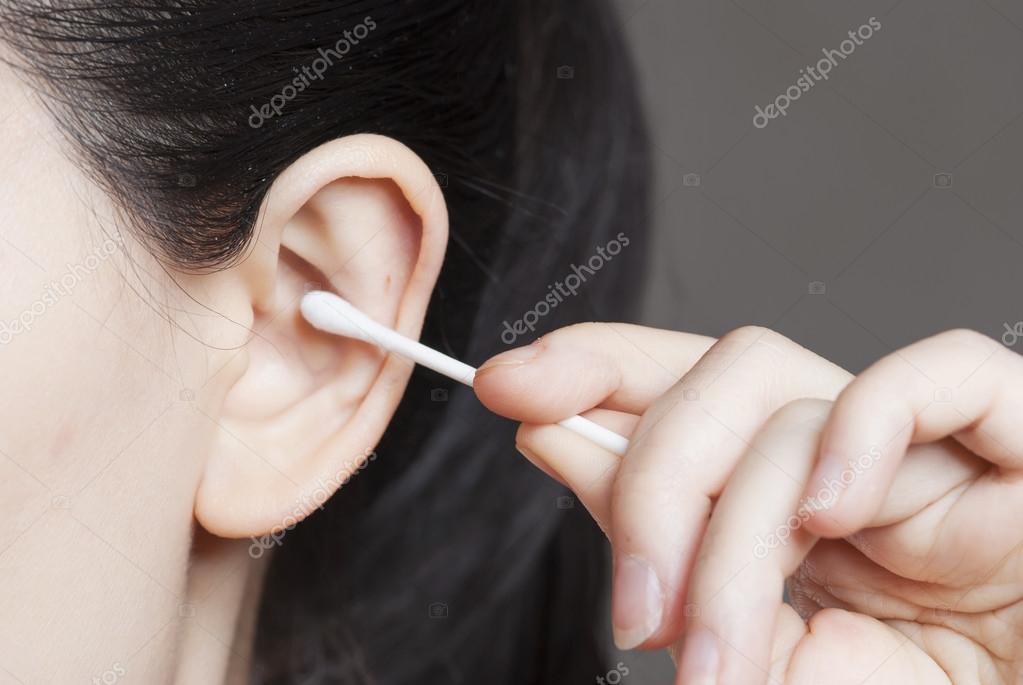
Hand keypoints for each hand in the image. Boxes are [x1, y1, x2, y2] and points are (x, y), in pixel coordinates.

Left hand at [475, 326, 1022, 683]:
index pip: (678, 384)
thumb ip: (661, 550)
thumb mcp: (749, 645)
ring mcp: (930, 446)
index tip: (507, 387)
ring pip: (792, 400)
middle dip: (649, 483)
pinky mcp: (1017, 440)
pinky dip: (868, 428)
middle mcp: (843, 450)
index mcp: (781, 488)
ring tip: (720, 650)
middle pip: (720, 378)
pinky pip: (945, 375)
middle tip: (633, 614)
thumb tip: (557, 443)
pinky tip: (831, 514)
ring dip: (734, 528)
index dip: (590, 364)